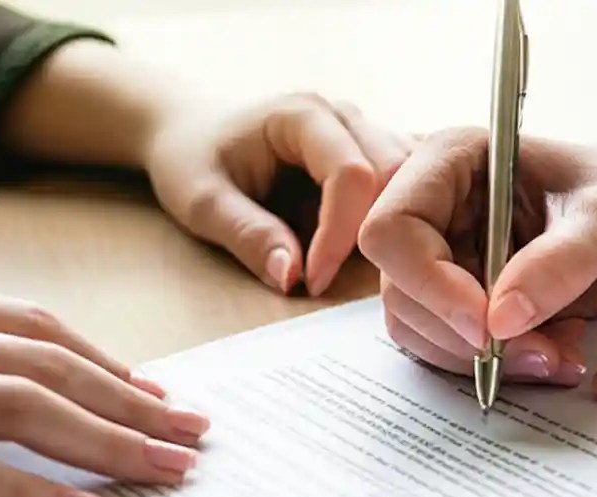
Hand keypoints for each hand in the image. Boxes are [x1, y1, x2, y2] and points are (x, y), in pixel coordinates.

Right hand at [0, 282, 208, 496]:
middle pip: (46, 365)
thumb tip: (16, 388)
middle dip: (132, 403)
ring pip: (20, 409)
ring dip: (107, 443)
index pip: (34, 327)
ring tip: (164, 471)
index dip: (108, 361)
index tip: (157, 394)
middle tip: (191, 434)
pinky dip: (29, 489)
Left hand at [146, 93, 413, 294]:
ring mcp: (361, 133)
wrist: (188, 135)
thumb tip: (293, 279)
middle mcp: (342, 116)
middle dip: (373, 235)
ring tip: (346, 267)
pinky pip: (401, 189)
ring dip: (387, 229)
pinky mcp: (368, 156)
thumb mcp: (202, 204)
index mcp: (303, 115)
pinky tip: (370, 251)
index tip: (313, 281)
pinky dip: (394, 221)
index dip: (340, 235)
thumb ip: (249, 236)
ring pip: (407, 183)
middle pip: (393, 176)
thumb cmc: (190, 161)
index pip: (352, 174)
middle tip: (333, 278)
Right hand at [357, 127, 596, 383]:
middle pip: (400, 289)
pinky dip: (494, 366)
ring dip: (481, 360)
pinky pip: (444, 347)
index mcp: (450, 162)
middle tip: (542, 352)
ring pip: (417, 327)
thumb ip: (558, 263)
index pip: (393, 229)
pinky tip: (549, 350)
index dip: (430, 284)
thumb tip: (500, 321)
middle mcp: (430, 208)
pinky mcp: (451, 298)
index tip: (487, 327)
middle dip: (466, 336)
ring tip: (557, 354)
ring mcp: (436, 256)